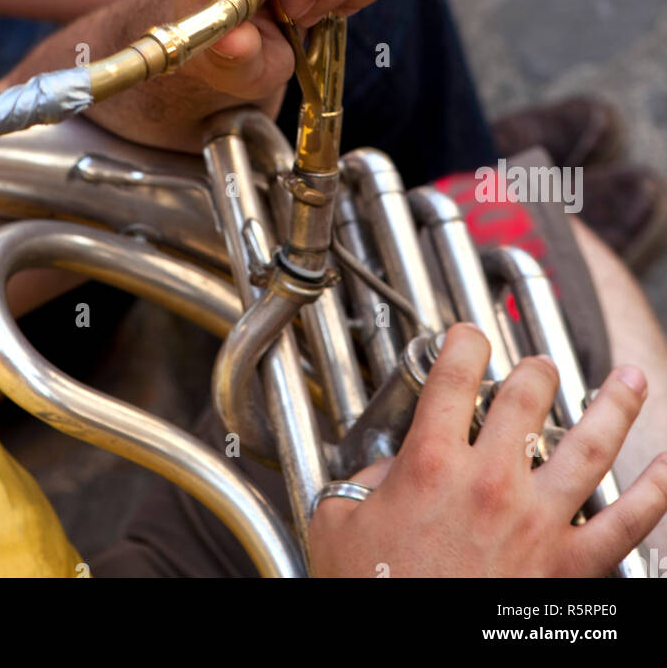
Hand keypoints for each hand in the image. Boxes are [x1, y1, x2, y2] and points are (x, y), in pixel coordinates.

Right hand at [310, 322, 666, 576]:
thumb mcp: (340, 523)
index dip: (464, 341)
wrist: (406, 661)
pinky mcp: (569, 568)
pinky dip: (655, 494)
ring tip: (629, 380)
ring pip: (590, 446)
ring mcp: (538, 523)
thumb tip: (386, 468)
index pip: (456, 373)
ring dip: (614, 406)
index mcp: (432, 463)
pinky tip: (666, 470)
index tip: (469, 339)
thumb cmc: (372, 595)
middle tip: (540, 367)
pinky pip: (627, 525)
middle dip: (537, 370)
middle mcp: (491, 483)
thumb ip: (364, 480)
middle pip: (528, 396)